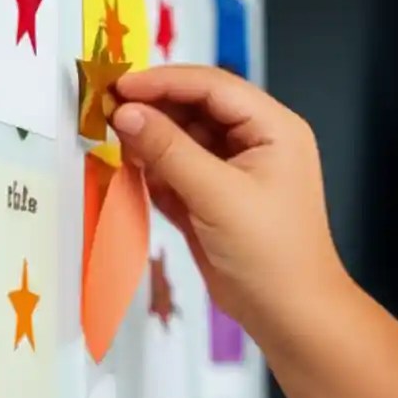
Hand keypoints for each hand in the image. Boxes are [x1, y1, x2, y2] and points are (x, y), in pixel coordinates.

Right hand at [109, 65, 349, 327]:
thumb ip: (169, 150)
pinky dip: (155, 172)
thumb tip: (125, 113)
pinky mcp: (216, 200)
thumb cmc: (273, 255)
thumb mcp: (218, 196)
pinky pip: (179, 172)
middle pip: (196, 108)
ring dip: (151, 143)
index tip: (119, 88)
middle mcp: (258, 142)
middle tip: (106, 115)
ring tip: (115, 146)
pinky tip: (133, 175)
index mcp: (274, 128)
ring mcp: (236, 172)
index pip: (213, 87)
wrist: (290, 315)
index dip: (164, 82)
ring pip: (184, 140)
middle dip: (154, 111)